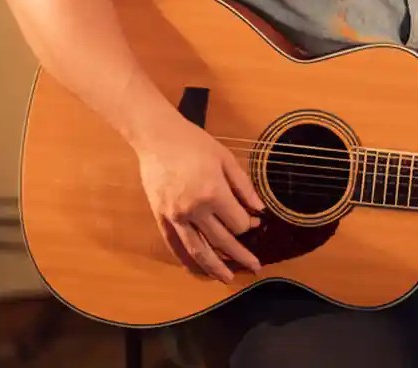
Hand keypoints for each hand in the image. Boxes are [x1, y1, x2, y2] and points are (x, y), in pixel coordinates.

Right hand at [130, 110, 264, 282]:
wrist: (157, 138)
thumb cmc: (195, 144)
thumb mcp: (226, 159)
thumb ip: (244, 187)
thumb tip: (260, 210)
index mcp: (213, 194)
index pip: (237, 223)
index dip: (249, 225)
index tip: (255, 223)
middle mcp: (194, 210)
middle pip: (222, 241)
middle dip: (241, 255)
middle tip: (255, 267)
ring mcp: (175, 216)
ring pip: (198, 250)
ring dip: (215, 267)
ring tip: (228, 278)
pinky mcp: (161, 217)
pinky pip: (175, 244)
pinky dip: (187, 259)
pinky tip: (197, 268)